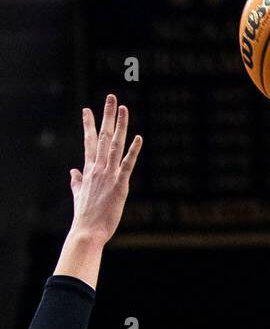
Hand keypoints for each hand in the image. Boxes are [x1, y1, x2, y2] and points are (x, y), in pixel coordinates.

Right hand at [70, 94, 142, 244]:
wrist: (87, 231)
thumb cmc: (84, 217)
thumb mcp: (78, 195)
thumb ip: (75, 182)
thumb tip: (71, 172)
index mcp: (88, 170)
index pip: (88, 142)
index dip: (88, 124)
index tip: (87, 109)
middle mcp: (97, 168)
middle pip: (102, 136)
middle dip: (106, 116)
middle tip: (111, 97)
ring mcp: (108, 175)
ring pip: (114, 144)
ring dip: (119, 125)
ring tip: (122, 108)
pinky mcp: (119, 185)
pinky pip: (127, 164)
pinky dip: (133, 150)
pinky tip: (138, 138)